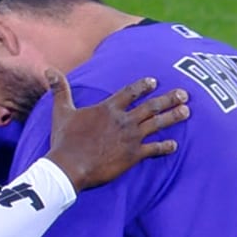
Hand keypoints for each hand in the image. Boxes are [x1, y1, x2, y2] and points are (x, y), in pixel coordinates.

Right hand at [43, 70, 187, 190]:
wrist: (69, 166)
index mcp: (108, 108)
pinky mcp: (133, 156)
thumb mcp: (61, 111)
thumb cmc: (64, 140)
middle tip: (185, 94)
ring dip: (173, 117)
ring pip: (157, 124)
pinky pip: (154, 150)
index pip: (130, 92)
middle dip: (169, 98)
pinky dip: (166, 147)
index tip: (154, 81)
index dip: (143, 85)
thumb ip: (60, 90)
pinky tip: (175, 145)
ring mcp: (130, 138)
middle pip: (151, 106)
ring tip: (187, 111)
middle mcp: (123, 120)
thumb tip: (49, 70)